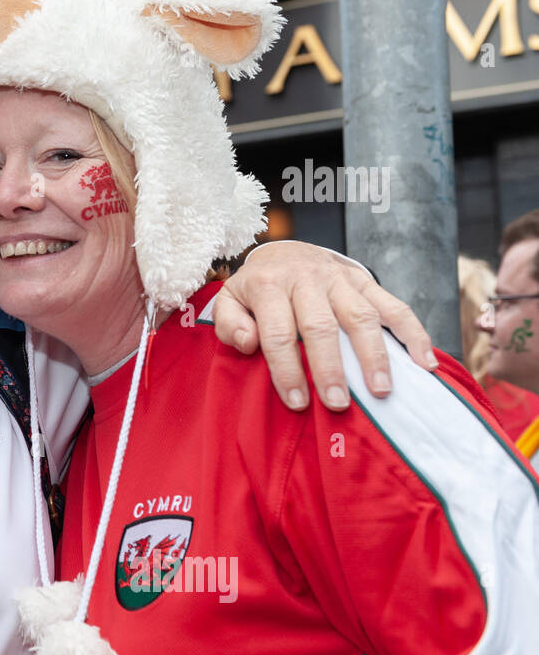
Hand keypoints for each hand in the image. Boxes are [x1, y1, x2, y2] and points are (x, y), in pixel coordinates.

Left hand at [213, 241, 436, 411]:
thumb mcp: (229, 300)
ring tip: (380, 390)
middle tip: (337, 403)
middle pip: (322, 326)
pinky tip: (424, 363)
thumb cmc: (256, 289)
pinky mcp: (366, 281)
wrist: (284, 252)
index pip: (278, 332)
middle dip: (331, 367)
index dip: (287, 369)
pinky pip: (394, 306)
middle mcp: (308, 278)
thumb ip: (230, 323)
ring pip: (362, 316)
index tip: (297, 402)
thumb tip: (250, 343)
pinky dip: (414, 334)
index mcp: (269, 284)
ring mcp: (341, 278)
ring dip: (373, 355)